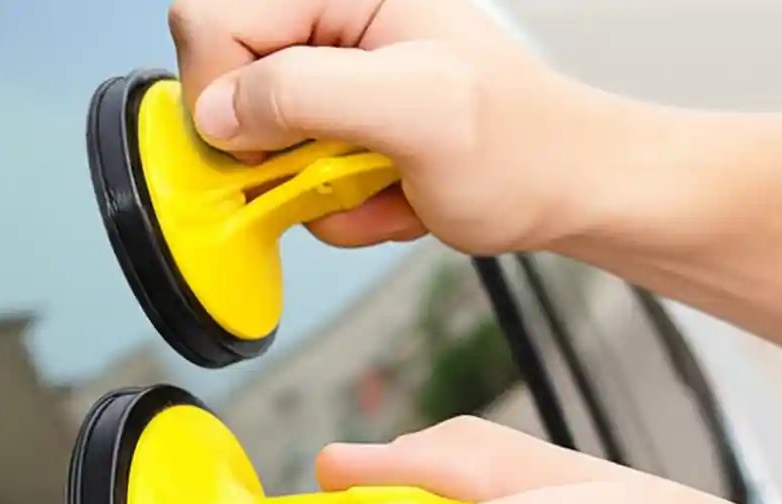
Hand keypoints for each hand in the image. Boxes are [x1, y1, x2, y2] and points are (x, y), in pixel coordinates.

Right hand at [169, 0, 673, 255]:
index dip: (223, 92)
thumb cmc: (523, 145)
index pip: (212, 19)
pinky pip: (291, 178)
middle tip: (343, 164)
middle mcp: (330, 25)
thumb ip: (308, 93)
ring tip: (386, 180)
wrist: (569, 189)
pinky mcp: (341, 128)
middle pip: (224, 83)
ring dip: (315, 187)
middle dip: (278, 148)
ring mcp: (334, 79)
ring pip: (256, 144)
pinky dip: (338, 205)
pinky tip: (394, 193)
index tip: (268, 143)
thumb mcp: (417, 110)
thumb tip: (218, 112)